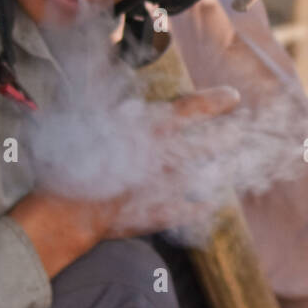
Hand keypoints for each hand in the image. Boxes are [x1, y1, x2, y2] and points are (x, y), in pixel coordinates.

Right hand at [12, 86, 240, 274]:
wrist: (68, 211)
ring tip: (230, 166)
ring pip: (204, 177)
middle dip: (227, 138)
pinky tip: (211, 204)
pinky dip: (201, 207)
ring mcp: (164, 188)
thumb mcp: (88, 120)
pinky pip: (189, 211)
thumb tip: (128, 93)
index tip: (234, 97)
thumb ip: (111, 103)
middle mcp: (165, 158)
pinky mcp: (158, 214)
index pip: (190, 110)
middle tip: (238, 134)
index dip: (213, 102)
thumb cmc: (74, 161)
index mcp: (150, 131)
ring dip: (220, 171)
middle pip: (208, 146)